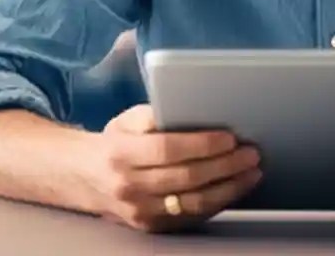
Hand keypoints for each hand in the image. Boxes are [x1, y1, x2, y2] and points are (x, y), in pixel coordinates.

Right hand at [83, 104, 262, 232]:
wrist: (83, 179)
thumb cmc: (111, 145)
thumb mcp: (123, 122)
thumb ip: (151, 115)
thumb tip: (183, 108)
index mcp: (120, 154)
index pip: (166, 149)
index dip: (201, 144)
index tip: (229, 137)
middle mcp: (129, 187)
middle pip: (186, 177)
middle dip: (225, 165)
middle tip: (250, 153)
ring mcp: (140, 211)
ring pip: (193, 203)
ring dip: (229, 188)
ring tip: (250, 172)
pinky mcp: (151, 226)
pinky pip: (191, 217)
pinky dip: (217, 203)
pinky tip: (234, 189)